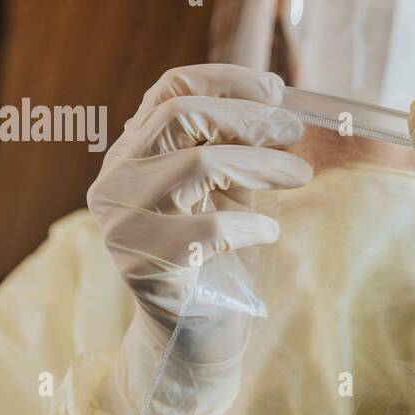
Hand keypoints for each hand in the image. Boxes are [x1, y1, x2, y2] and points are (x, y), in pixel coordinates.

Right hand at [87, 64, 310, 414]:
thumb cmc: (215, 256)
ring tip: (299, 176)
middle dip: (249, 118)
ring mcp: (122, 222)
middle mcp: (115, 181)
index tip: (275, 88)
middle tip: (296, 133)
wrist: (195, 334)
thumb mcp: (226, 188)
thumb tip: (276, 97)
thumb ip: (236, 146)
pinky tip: (267, 232)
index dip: (225, 80)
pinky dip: (250, 224)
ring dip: (261, 166)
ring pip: (196, 164)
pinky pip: (208, 227)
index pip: (169, 91)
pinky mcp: (144, 263)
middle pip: (180, 117)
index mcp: (132, 153)